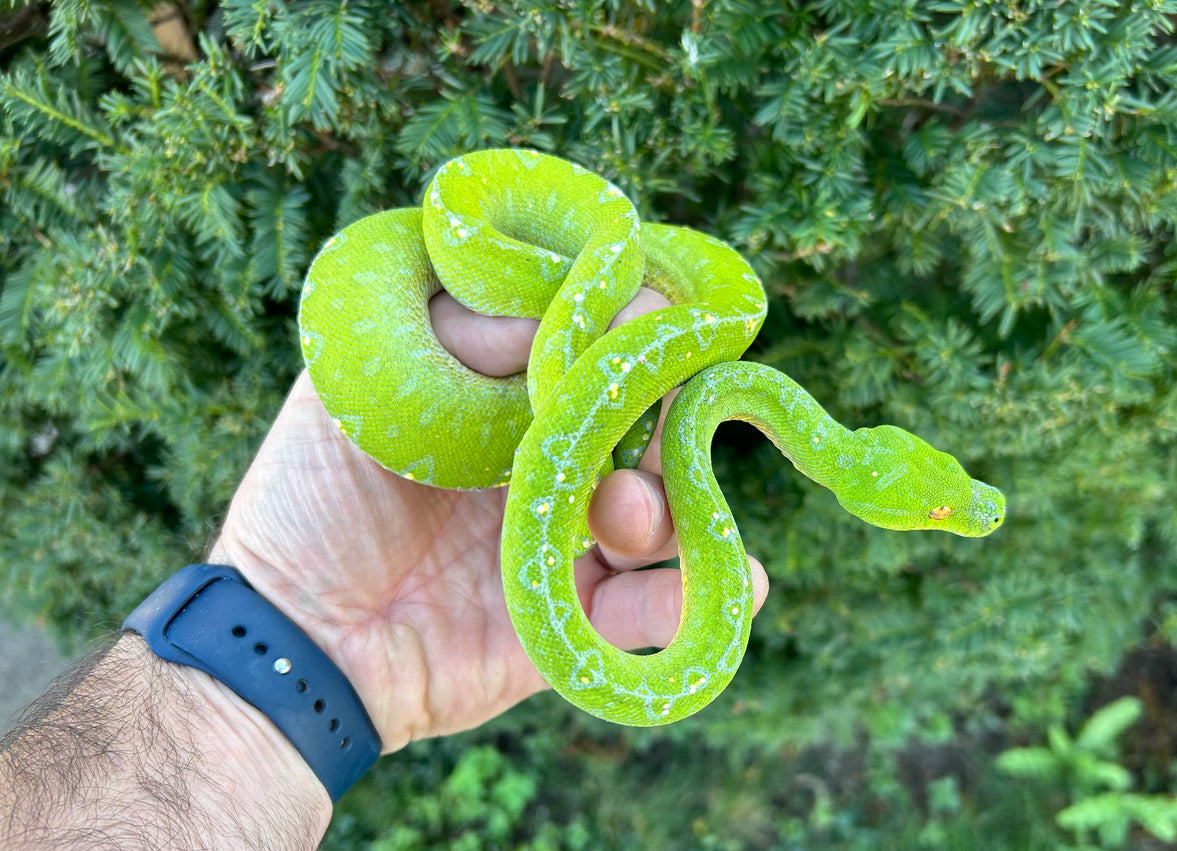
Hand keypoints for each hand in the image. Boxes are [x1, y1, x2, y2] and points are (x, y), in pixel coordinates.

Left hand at [209, 289, 768, 752]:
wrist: (292, 638)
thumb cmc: (313, 497)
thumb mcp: (370, 384)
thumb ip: (466, 330)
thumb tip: (572, 297)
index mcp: (502, 397)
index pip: (592, 347)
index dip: (630, 327)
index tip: (651, 315)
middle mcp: (545, 461)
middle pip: (645, 426)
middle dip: (658, 423)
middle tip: (634, 435)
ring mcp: (566, 539)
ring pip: (663, 512)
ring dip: (672, 511)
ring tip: (627, 523)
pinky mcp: (575, 618)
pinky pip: (652, 607)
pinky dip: (692, 596)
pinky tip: (737, 585)